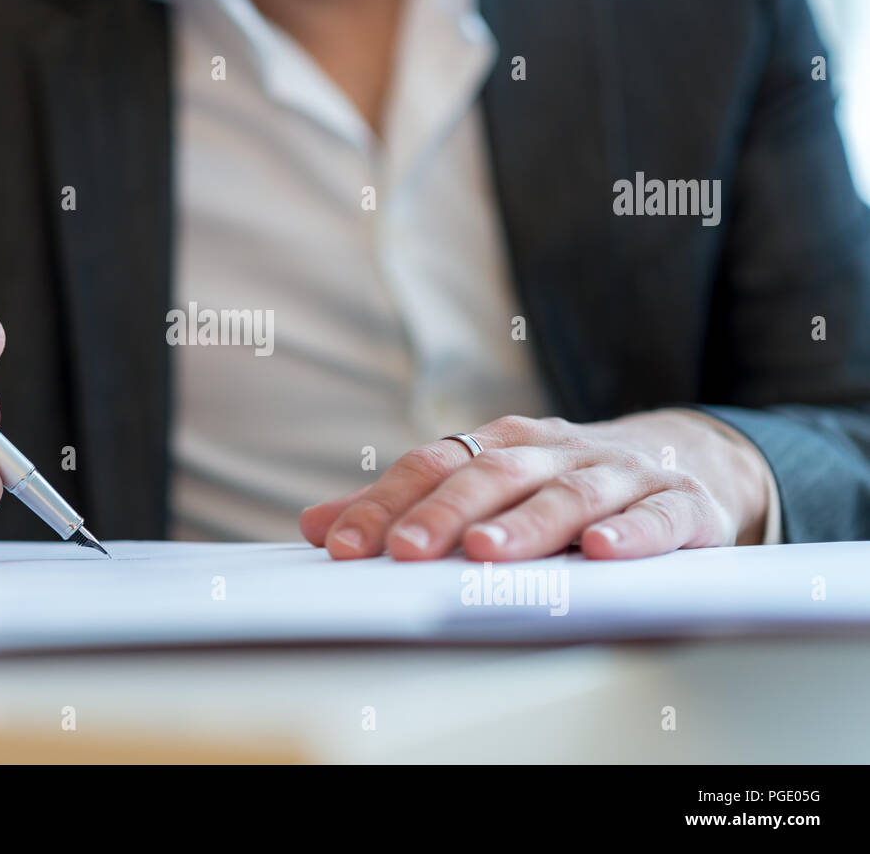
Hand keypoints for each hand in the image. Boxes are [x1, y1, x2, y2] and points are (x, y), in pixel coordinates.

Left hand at [300, 412, 769, 561]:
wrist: (681, 459)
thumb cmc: (557, 482)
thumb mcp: (485, 484)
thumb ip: (404, 506)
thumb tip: (314, 526)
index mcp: (502, 443)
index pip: (433, 465)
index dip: (386, 503)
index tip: (341, 546)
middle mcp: (556, 450)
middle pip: (494, 475)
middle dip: (445, 513)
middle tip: (405, 550)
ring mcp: (619, 474)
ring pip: (569, 494)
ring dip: (526, 524)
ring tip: (486, 553)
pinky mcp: (681, 503)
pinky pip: (658, 515)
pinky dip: (631, 532)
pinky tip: (601, 552)